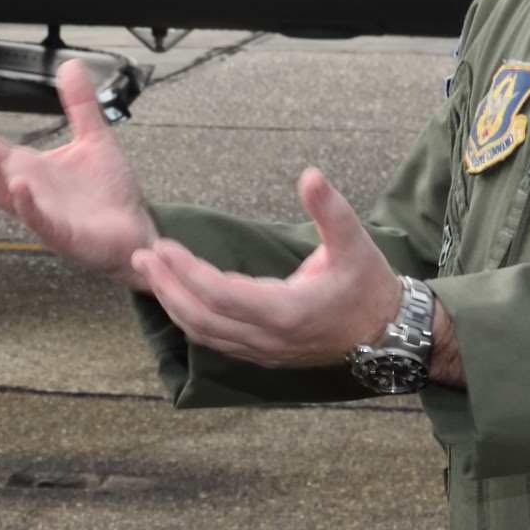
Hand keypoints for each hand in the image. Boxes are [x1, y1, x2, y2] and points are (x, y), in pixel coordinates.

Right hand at [0, 62, 161, 276]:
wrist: (135, 230)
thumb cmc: (110, 193)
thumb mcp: (94, 139)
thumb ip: (80, 104)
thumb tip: (72, 65)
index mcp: (30, 169)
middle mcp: (28, 191)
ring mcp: (41, 214)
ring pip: (3, 197)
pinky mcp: (60, 234)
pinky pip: (38, 221)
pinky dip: (26, 205)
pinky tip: (21, 185)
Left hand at [129, 169, 424, 373]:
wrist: (389, 334)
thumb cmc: (370, 286)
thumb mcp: (355, 243)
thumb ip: (330, 209)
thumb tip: (310, 174)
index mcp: (286, 311)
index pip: (220, 293)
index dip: (187, 271)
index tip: (162, 246)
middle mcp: (268, 338)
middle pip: (201, 317)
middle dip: (167, 286)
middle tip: (141, 256)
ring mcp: (263, 351)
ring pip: (204, 333)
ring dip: (173, 304)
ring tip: (150, 273)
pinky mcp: (262, 355)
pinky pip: (215, 340)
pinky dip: (190, 319)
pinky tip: (175, 297)